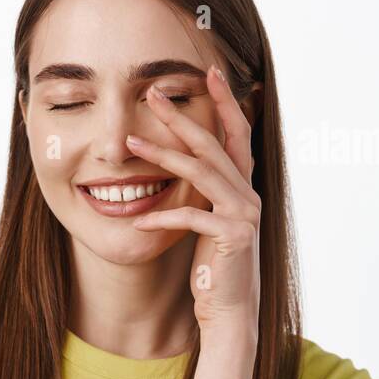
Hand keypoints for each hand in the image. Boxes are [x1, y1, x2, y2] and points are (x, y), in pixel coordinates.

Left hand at [124, 66, 260, 339]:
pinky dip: (162, 216)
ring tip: (130, 143)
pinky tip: (136, 219)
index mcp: (242, 185)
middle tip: (151, 93)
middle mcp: (248, 193)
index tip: (208, 71)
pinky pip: (191, 218)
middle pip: (214, 143)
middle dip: (181, 116)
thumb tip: (180, 163)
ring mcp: (244, 214)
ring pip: (201, 173)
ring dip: (162, 156)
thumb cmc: (213, 263)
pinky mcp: (233, 237)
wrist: (229, 308)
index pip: (235, 132)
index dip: (224, 101)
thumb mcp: (207, 219)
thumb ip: (202, 191)